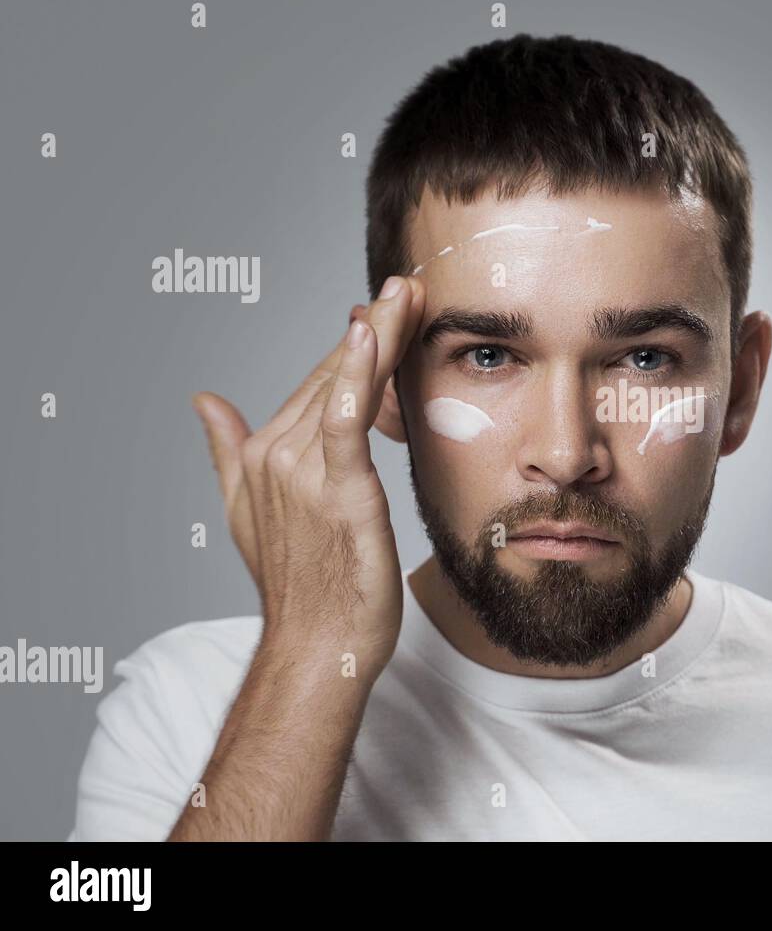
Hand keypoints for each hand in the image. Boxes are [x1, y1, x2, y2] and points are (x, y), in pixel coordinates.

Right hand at [191, 274, 426, 673]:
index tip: (386, 307)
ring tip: (408, 293)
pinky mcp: (338, 490)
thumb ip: (226, 451)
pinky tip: (370, 336)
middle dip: (374, 327)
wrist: (318, 648)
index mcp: (261, 453)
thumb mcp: (248, 513)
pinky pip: (345, 420)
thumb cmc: (301, 587)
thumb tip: (202, 400)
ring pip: (345, 387)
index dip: (354, 345)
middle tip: (409, 284)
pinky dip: (356, 376)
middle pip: (333, 375)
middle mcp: (276, 455)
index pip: (317, 383)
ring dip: (379, 335)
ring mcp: (302, 472)